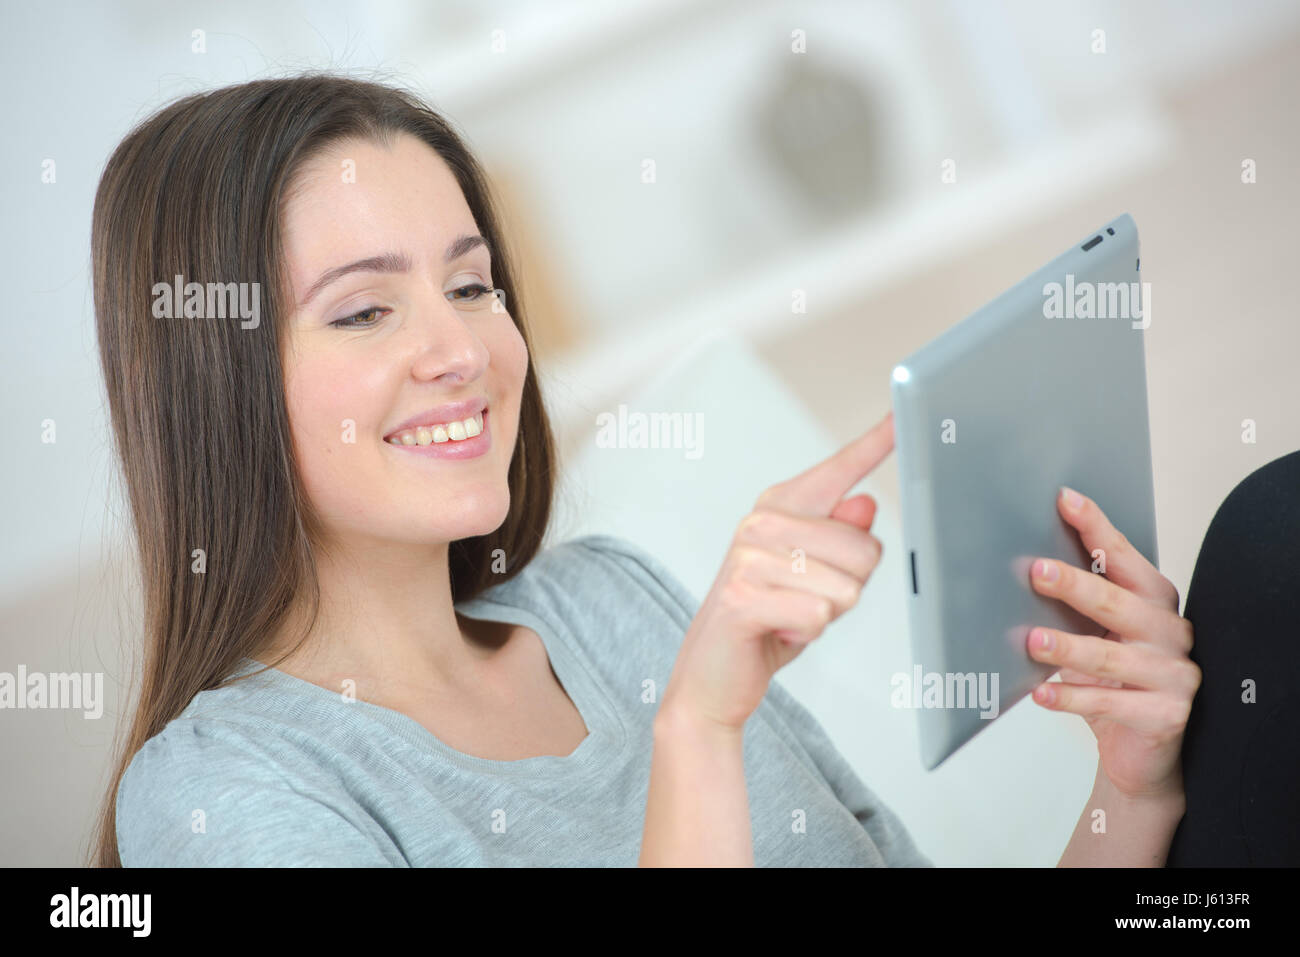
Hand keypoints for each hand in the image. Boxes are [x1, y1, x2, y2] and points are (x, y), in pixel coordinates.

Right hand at [659, 412, 894, 733]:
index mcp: (780, 506)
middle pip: (864, 549)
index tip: (903, 414)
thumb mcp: (815, 577)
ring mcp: (749, 556)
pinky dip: (808, 634)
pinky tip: (778, 631)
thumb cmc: (766, 623)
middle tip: (806, 600)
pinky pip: (821, 614)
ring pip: (846, 588)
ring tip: (789, 615)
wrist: (711, 678)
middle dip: (848, 589)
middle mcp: (761, 521)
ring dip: (826, 615)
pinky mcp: (743, 595)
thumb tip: (865, 506)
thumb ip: (841, 539)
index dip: (876, 441)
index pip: (840, 468)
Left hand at [1026, 487, 1201, 800]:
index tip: (1066, 500)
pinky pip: (1111, 702)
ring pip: (1111, 655)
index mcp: (1155, 602)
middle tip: (1036, 571)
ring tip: (1031, 640)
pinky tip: (1042, 692)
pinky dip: (1072, 697)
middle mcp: (1170, 633)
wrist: (1142, 752)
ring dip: (1067, 646)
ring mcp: (1173, 675)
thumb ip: (1078, 607)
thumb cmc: (1116, 681)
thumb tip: (1022, 572)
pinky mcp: (1165, 715)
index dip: (1096, 527)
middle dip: (1076, 584)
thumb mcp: (1099, 636)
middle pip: (1118, 603)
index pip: (1124, 557)